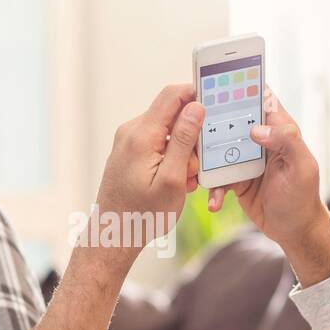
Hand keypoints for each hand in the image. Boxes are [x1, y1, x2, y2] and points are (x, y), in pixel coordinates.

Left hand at [37, 84, 201, 329]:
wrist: (112, 236)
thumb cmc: (143, 215)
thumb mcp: (172, 180)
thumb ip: (185, 140)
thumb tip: (196, 106)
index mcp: (142, 135)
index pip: (172, 95)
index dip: (196, 94)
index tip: (216, 106)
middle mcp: (131, 131)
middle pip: (172, 113)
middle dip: (192, 134)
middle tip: (198, 166)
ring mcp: (127, 141)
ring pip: (167, 131)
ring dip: (183, 150)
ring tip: (186, 180)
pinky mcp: (128, 151)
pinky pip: (157, 143)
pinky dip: (171, 157)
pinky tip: (175, 181)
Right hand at [207, 93, 329, 285]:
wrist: (293, 230)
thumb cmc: (303, 198)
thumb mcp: (302, 168)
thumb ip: (287, 142)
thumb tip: (257, 128)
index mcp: (280, 129)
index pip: (260, 98)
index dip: (240, 87)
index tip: (217, 84)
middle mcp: (261, 139)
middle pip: (231, 120)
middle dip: (211, 123)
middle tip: (193, 127)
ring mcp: (245, 158)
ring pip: (217, 148)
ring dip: (205, 159)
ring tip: (196, 171)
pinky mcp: (235, 178)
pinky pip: (216, 177)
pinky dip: (213, 189)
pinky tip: (214, 203)